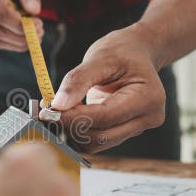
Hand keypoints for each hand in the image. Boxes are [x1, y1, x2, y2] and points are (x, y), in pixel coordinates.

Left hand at [51, 25, 166, 152]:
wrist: (136, 53)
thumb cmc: (121, 52)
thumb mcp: (98, 58)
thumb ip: (77, 81)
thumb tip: (57, 105)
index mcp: (148, 98)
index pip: (104, 117)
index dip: (73, 117)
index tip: (48, 111)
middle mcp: (148, 118)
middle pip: (100, 136)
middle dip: (70, 127)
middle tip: (47, 112)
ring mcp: (138, 128)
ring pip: (97, 143)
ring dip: (72, 132)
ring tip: (56, 112)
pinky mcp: (125, 132)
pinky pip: (97, 140)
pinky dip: (79, 131)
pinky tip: (68, 116)